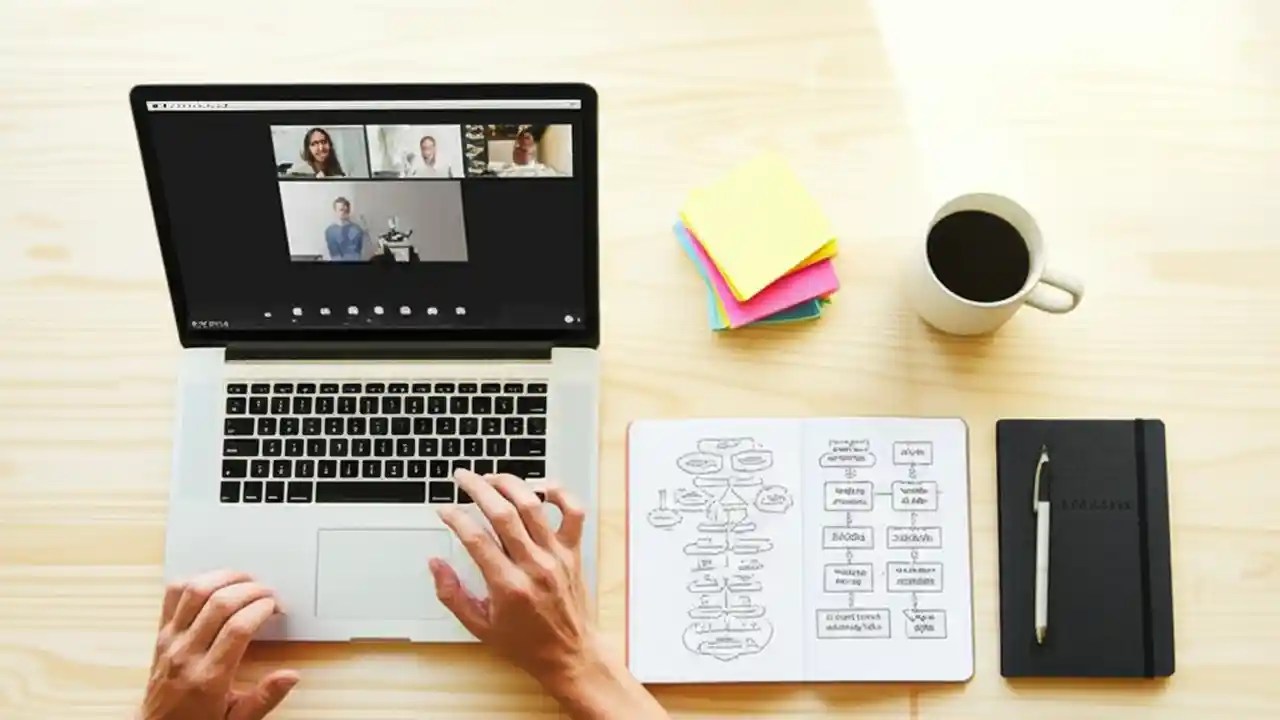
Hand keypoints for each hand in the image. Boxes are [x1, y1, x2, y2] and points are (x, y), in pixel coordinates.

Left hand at [138, 570, 298, 719]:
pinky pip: (172, 596)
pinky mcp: (160, 635)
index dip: (262, 608)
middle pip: (219, 603)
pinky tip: (214, 584)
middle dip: (250, 589)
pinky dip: (194, 581)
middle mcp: (186, 655)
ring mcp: (170, 641)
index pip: (238, 628)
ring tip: (244, 580)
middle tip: (267, 593)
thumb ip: (264, 698)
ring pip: (194, 592)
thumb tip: (291, 676)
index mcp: (208, 678)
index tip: (276, 607)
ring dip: (223, 577)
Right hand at [431, 470, 666, 719]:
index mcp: (508, 586)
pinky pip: (573, 512)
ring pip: (534, 506)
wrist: (569, 655)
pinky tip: (539, 487)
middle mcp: (534, 565)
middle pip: (503, 513)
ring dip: (510, 484)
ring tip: (491, 477)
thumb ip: (452, 594)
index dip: (455, 518)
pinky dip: (559, 493)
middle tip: (461, 477)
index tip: (444, 509)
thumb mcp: (479, 627)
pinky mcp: (573, 551)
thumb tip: (435, 564)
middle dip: (477, 488)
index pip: (476, 539)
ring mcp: (556, 555)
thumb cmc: (526, 643)